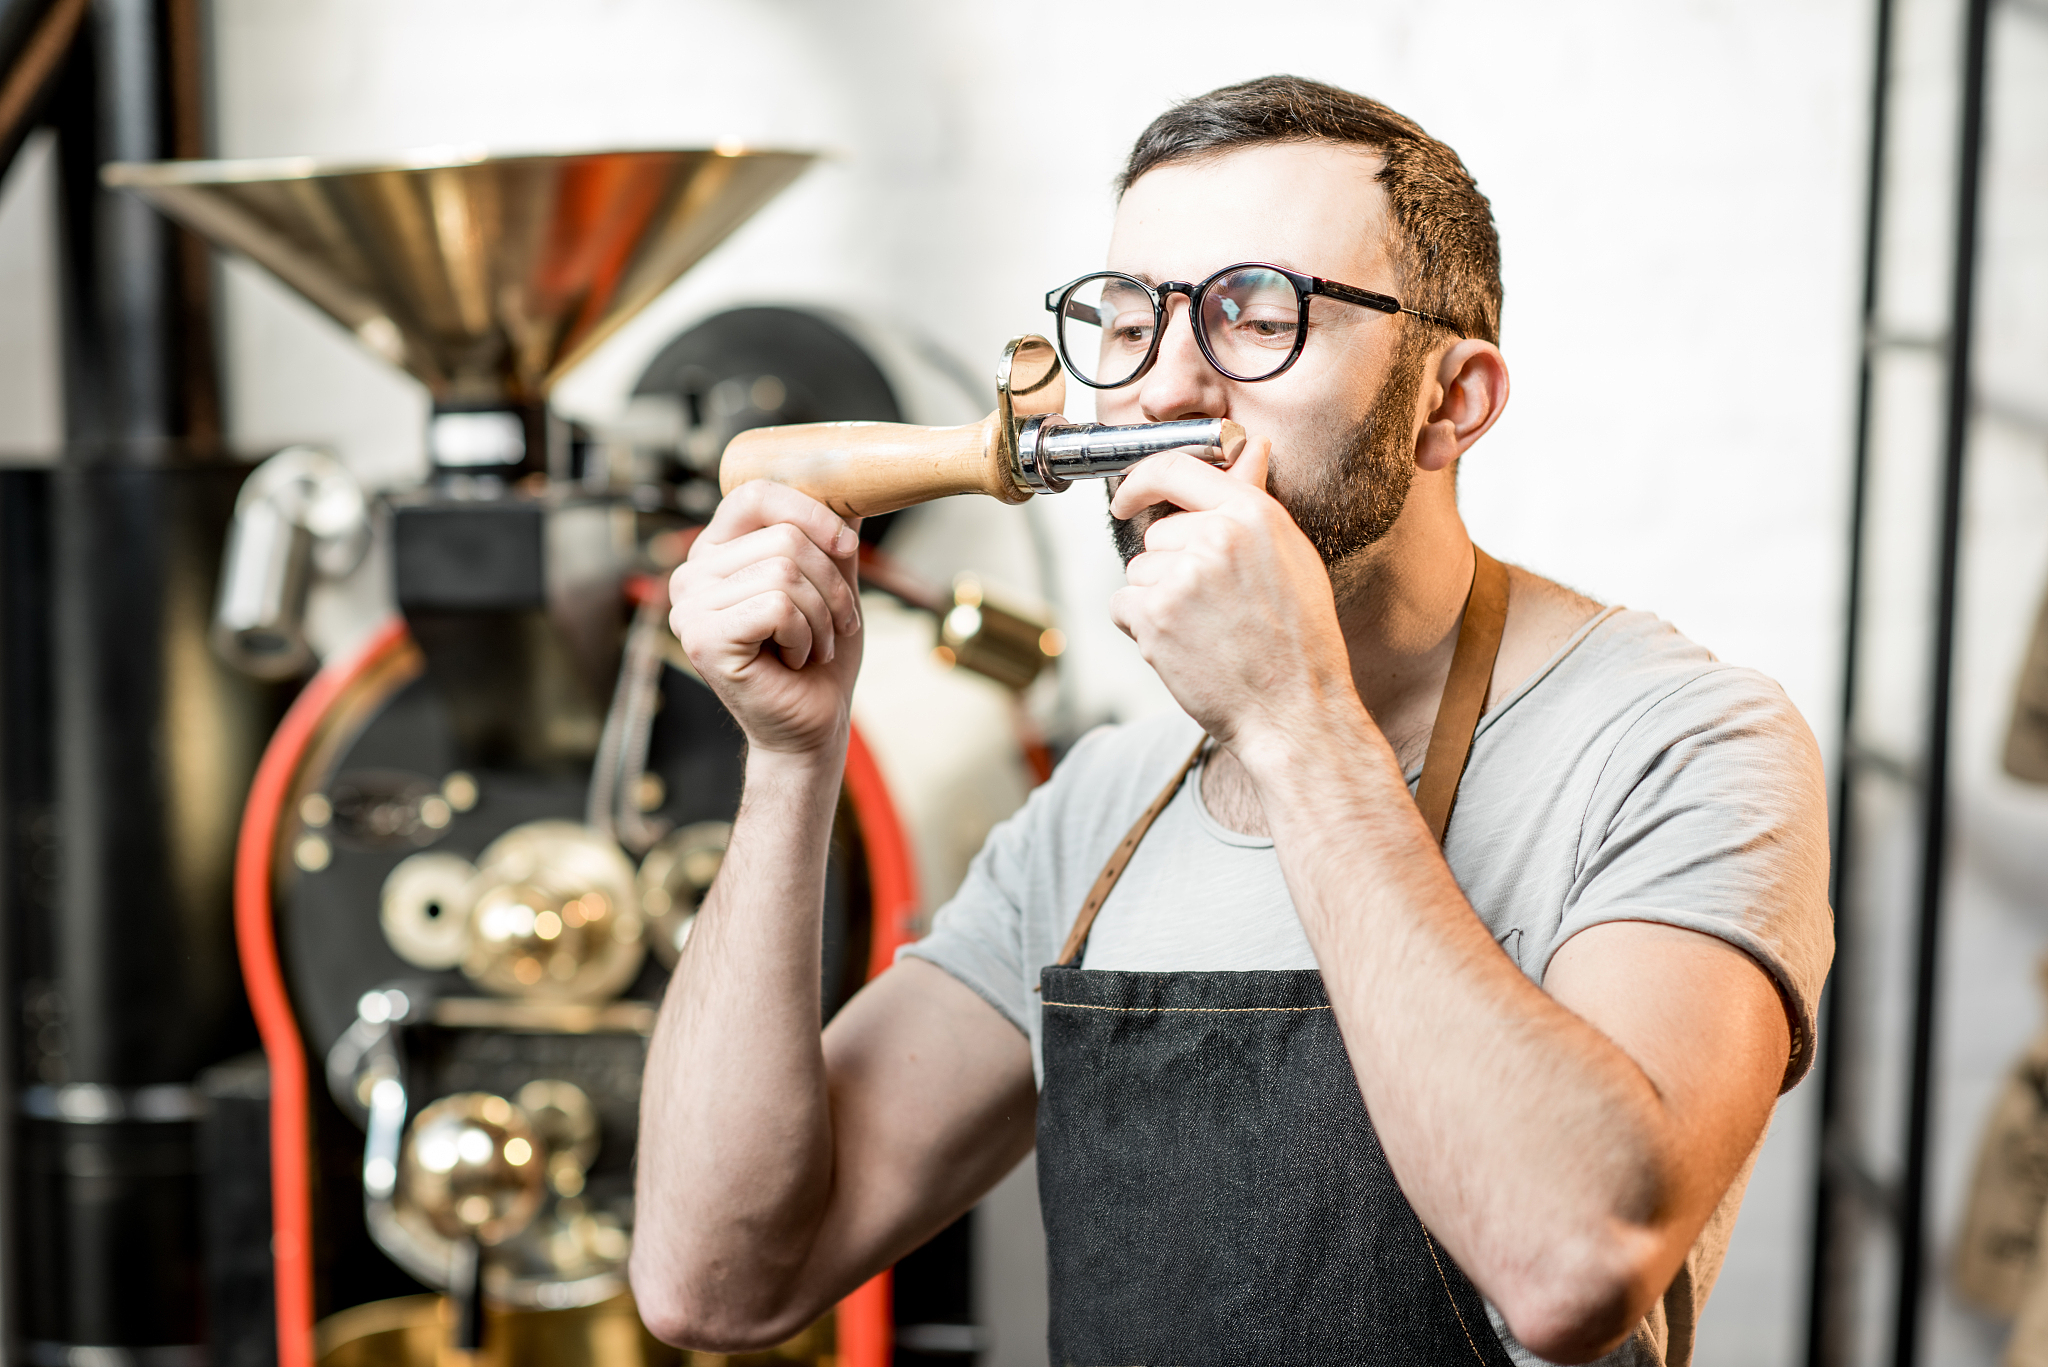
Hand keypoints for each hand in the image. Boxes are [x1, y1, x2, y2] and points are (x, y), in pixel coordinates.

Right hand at [669, 481, 863, 756]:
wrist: (812, 725)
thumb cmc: (818, 657)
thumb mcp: (830, 582)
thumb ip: (828, 535)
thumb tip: (852, 485)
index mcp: (716, 552)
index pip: (754, 495)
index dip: (809, 511)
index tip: (846, 546)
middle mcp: (692, 575)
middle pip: (782, 536)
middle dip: (830, 584)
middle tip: (833, 625)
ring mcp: (689, 608)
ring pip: (784, 570)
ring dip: (821, 615)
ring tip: (815, 644)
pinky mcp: (702, 638)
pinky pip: (778, 606)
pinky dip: (805, 635)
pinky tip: (795, 659)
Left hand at [1108, 439, 1355, 752]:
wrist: (1296, 711)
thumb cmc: (1300, 643)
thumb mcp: (1291, 557)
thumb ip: (1255, 502)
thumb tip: (1251, 449)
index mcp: (1253, 515)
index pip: (1177, 469)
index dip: (1141, 482)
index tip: (1127, 498)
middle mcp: (1217, 537)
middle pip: (1156, 536)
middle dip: (1170, 569)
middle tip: (1213, 608)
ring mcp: (1183, 576)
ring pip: (1138, 573)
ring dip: (1157, 601)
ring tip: (1205, 631)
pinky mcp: (1156, 616)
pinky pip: (1122, 606)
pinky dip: (1142, 629)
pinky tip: (1183, 648)